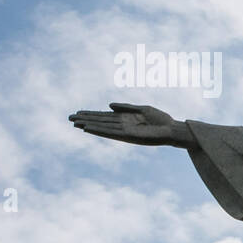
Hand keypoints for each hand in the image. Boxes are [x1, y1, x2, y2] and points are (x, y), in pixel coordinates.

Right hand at [68, 103, 192, 146]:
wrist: (173, 129)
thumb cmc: (161, 119)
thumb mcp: (142, 109)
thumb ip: (125, 107)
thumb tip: (108, 106)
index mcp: (126, 119)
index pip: (104, 117)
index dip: (91, 115)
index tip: (78, 113)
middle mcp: (123, 126)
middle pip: (100, 122)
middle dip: (85, 120)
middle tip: (69, 118)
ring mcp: (124, 131)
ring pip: (103, 127)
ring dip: (89, 125)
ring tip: (75, 123)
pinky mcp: (129, 136)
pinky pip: (111, 132)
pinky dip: (99, 130)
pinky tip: (89, 128)